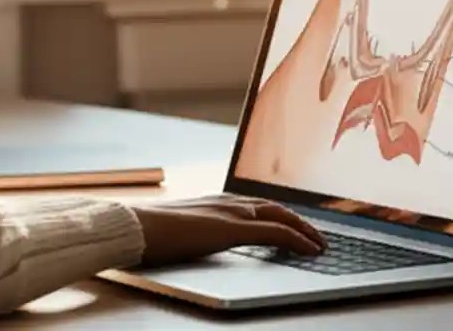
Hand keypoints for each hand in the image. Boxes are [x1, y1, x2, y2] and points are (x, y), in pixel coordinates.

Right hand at [130, 194, 326, 266]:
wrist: (132, 227)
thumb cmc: (144, 232)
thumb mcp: (173, 231)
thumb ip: (188, 233)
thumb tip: (189, 243)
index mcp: (212, 203)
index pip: (254, 204)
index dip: (277, 214)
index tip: (291, 224)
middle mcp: (225, 202)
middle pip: (274, 206)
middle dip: (299, 220)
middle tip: (316, 235)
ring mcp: (230, 213)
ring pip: (282, 216)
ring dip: (305, 229)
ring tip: (320, 244)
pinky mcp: (233, 229)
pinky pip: (277, 233)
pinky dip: (299, 239)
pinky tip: (312, 250)